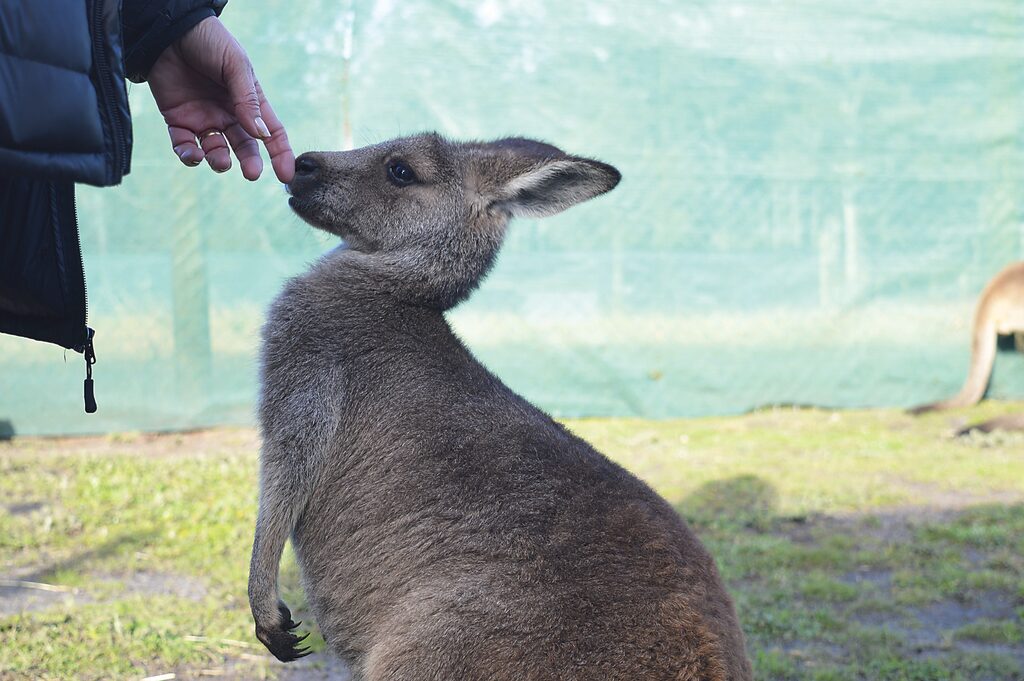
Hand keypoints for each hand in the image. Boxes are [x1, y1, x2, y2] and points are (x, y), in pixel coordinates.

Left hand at [147, 17, 294, 182]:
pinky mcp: (178, 120)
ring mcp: (204, 118)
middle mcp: (229, 114)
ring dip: (219, 161)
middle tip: (251, 173)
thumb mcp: (235, 65)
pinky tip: (194, 155)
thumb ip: (247, 100)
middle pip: (245, 147)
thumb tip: (261, 134)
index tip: (286, 175)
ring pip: (216, 151)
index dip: (281, 154)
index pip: (271, 132)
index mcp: (250, 101)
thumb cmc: (209, 41)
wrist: (169, 29)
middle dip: (250, 162)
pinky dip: (189, 155)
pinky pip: (184, 146)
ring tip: (220, 162)